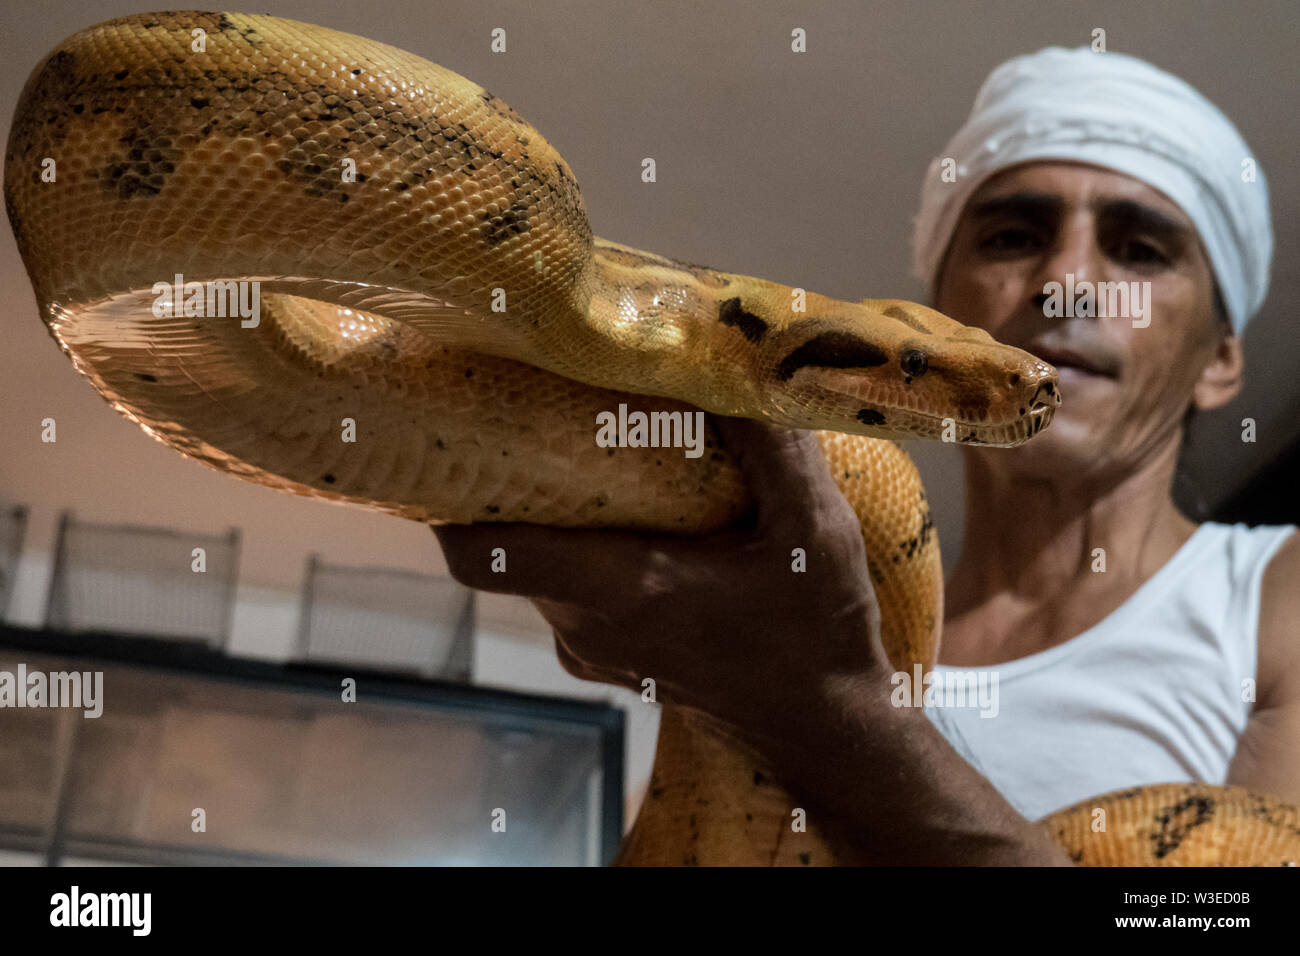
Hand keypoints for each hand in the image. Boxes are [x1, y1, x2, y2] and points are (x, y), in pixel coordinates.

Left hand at [432, 416, 890, 746]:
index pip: (482, 553)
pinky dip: (581, 554)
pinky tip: (633, 519)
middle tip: (540, 411)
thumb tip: (729, 364)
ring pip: (539, 571)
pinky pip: (569, 596)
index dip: (451, 496)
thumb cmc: (816, 634)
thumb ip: (772, 448)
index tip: (461, 433)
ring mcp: (595, 650)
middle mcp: (586, 625)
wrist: (826, 729)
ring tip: (589, 452)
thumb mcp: (814, 530)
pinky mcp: (613, 661)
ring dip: (554, 518)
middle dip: (514, 483)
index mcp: (620, 588)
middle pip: (508, 547)